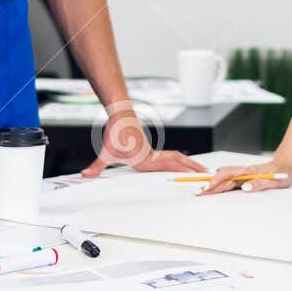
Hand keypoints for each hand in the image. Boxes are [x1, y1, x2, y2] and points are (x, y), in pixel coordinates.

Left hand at [81, 105, 207, 176]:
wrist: (120, 115)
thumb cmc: (115, 132)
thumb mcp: (105, 152)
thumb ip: (96, 166)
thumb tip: (84, 175)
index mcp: (146, 159)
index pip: (168, 166)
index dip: (182, 171)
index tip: (194, 175)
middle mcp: (153, 155)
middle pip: (178, 162)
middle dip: (192, 168)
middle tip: (207, 173)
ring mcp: (154, 152)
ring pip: (176, 158)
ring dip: (189, 164)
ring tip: (201, 170)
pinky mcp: (152, 151)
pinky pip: (170, 156)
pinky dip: (180, 161)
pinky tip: (183, 166)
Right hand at [197, 158, 291, 195]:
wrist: (287, 164)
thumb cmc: (282, 172)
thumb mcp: (275, 180)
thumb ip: (260, 183)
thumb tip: (245, 188)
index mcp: (248, 171)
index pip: (227, 175)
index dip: (216, 182)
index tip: (207, 188)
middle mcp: (243, 173)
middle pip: (222, 178)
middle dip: (209, 185)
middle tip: (197, 194)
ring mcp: (243, 176)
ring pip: (224, 180)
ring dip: (213, 186)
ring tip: (202, 193)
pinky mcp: (245, 179)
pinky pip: (229, 183)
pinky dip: (220, 187)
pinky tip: (214, 191)